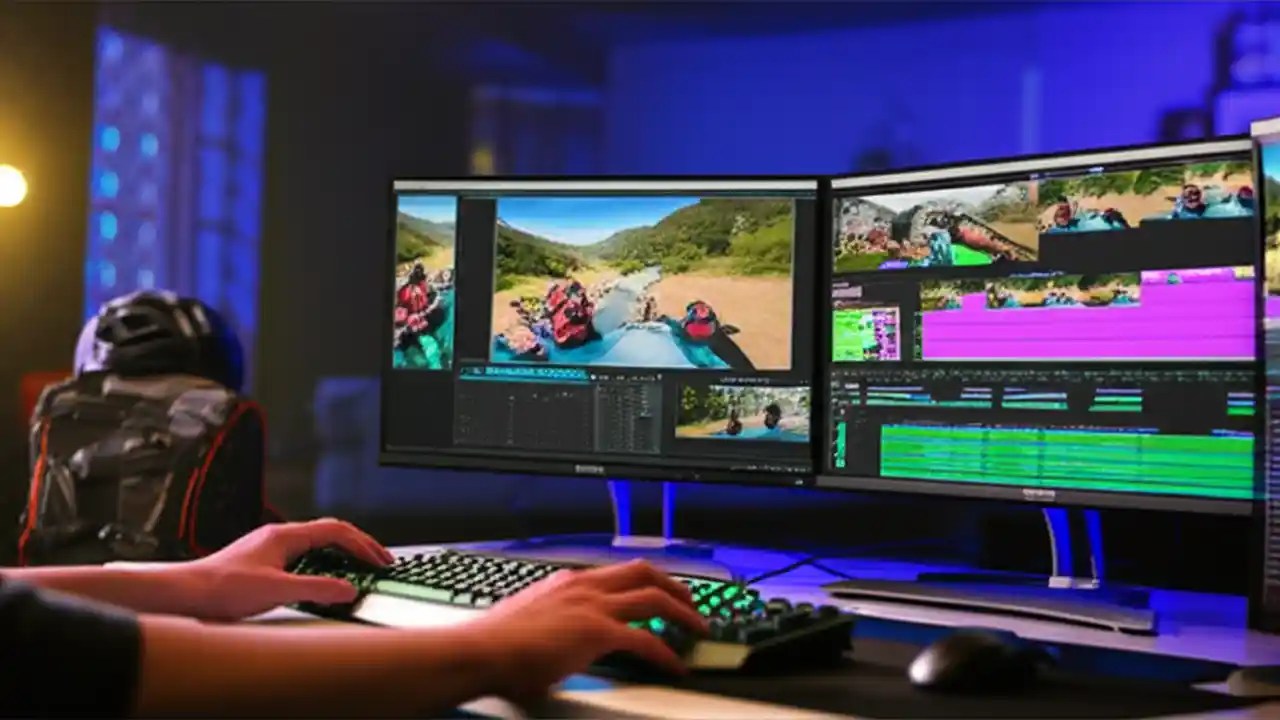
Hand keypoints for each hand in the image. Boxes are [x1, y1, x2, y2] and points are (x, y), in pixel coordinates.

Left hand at [179, 518, 393, 620]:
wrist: (186, 593)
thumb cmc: (221, 588)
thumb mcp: (277, 590)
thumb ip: (317, 589)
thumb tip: (348, 589)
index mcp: (285, 536)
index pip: (336, 531)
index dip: (363, 544)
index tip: (380, 560)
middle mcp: (278, 537)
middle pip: (329, 533)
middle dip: (358, 545)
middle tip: (379, 560)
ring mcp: (270, 548)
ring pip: (316, 543)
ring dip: (341, 553)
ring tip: (359, 567)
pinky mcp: (263, 562)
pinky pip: (303, 555)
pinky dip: (323, 563)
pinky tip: (324, 578)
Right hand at [471, 559, 708, 705]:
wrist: (482, 650)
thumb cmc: (496, 643)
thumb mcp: (531, 619)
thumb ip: (551, 622)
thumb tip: (556, 639)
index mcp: (569, 582)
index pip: (616, 573)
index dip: (643, 581)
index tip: (656, 590)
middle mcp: (585, 586)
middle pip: (644, 572)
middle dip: (674, 585)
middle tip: (690, 601)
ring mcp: (594, 606)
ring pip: (654, 599)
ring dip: (682, 612)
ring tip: (698, 627)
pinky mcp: (598, 632)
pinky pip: (647, 640)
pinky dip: (667, 653)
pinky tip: (676, 665)